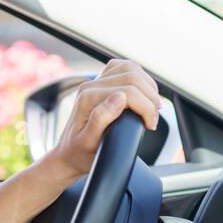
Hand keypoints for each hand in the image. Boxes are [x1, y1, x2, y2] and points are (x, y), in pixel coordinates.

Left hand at [46, 58, 160, 184]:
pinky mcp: (101, 82)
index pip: (129, 92)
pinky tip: (143, 94)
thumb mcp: (89, 143)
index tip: (150, 125)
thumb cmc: (79, 153)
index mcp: (88, 98)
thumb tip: (120, 98)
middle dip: (150, 97)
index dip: (146, 108)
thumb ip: (101, 119)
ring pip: (131, 68)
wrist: (69, 154)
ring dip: (148, 86)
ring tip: (152, 107)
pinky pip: (125, 68)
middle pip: (132, 76)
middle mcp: (91, 86)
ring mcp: (96, 82)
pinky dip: (140, 78)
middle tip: (153, 118)